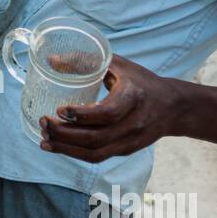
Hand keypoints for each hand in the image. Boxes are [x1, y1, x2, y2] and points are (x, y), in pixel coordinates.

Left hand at [38, 55, 181, 161]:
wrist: (172, 107)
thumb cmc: (140, 81)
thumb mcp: (117, 64)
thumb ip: (85, 60)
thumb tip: (50, 61)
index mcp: (134, 97)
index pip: (108, 113)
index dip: (83, 114)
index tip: (60, 109)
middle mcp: (134, 123)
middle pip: (96, 138)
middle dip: (65, 134)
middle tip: (44, 123)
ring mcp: (131, 141)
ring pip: (95, 153)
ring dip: (66, 148)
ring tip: (44, 139)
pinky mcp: (126, 151)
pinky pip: (97, 157)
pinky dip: (75, 154)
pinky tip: (58, 146)